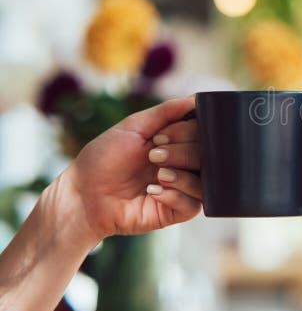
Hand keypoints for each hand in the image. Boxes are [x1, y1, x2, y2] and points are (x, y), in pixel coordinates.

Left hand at [54, 96, 202, 247]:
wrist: (84, 195)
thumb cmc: (104, 159)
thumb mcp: (134, 126)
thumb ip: (166, 111)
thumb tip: (196, 99)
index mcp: (177, 142)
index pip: (202, 132)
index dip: (186, 132)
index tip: (160, 136)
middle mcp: (183, 164)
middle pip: (207, 154)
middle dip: (180, 152)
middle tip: (152, 156)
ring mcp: (182, 188)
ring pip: (206, 180)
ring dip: (180, 174)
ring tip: (156, 175)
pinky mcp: (176, 212)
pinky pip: (194, 205)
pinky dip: (174, 195)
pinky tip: (152, 192)